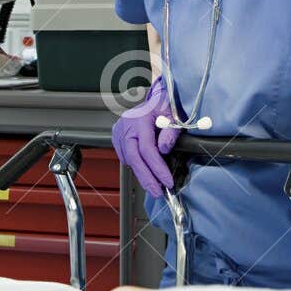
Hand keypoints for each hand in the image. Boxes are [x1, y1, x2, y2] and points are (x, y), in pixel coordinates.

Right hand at [112, 74, 178, 195]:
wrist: (154, 98)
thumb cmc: (164, 106)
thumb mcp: (173, 115)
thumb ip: (170, 132)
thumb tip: (164, 149)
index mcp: (140, 119)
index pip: (147, 149)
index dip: (157, 168)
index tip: (167, 181)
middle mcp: (126, 126)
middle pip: (134, 158)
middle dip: (146, 178)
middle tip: (157, 192)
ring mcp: (119, 131)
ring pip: (128, 160)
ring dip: (141, 175)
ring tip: (154, 186)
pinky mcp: (117, 137)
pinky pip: (125, 156)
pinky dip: (135, 166)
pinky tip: (145, 173)